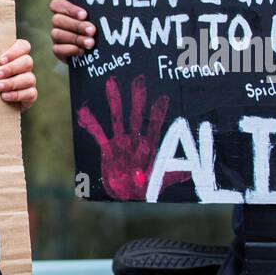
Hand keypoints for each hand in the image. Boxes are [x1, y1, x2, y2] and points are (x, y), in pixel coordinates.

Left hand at [0, 39, 36, 110]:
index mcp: (16, 55)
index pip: (24, 46)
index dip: (14, 51)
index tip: (0, 60)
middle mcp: (25, 67)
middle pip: (27, 61)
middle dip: (11, 68)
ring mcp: (29, 81)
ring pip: (29, 78)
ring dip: (12, 82)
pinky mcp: (30, 95)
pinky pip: (30, 93)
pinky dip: (17, 95)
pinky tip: (4, 96)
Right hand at [50, 0, 96, 61]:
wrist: (102, 47)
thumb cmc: (101, 25)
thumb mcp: (100, 16)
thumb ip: (97, 11)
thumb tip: (105, 11)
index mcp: (65, 9)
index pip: (57, 5)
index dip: (69, 9)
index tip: (84, 15)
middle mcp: (58, 22)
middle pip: (57, 20)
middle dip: (76, 25)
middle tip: (92, 30)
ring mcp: (57, 37)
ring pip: (57, 35)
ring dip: (75, 38)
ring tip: (90, 43)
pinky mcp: (58, 51)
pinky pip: (57, 50)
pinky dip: (69, 50)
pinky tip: (82, 51)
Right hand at [77, 75, 179, 200]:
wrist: (127, 195)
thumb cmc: (147, 187)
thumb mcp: (163, 180)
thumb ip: (176, 175)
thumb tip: (191, 174)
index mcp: (149, 145)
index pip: (154, 125)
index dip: (158, 113)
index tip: (163, 98)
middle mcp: (134, 140)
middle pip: (135, 115)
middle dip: (137, 98)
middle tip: (139, 79)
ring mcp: (120, 142)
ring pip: (117, 118)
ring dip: (115, 101)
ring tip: (112, 83)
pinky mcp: (107, 149)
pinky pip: (98, 134)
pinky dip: (91, 122)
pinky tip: (84, 110)